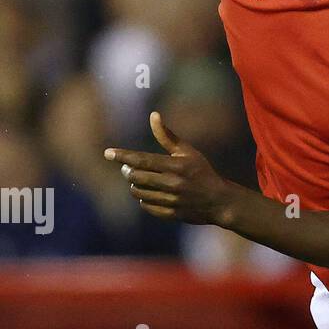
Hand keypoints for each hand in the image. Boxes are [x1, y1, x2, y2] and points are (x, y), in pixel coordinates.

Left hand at [103, 112, 231, 223]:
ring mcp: (172, 201)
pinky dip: (143, 199)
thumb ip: (167, 136)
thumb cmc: (202, 172)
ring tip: (139, 180)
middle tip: (128, 168)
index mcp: (175, 166)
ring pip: (139, 193)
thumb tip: (153, 115)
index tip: (108, 153)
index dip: (123, 156)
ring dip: (135, 185)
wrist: (220, 201)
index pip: (142, 160)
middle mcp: (172, 184)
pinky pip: (147, 206)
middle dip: (128, 171)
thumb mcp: (188, 152)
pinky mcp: (172, 214)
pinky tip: (148, 193)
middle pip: (136, 177)